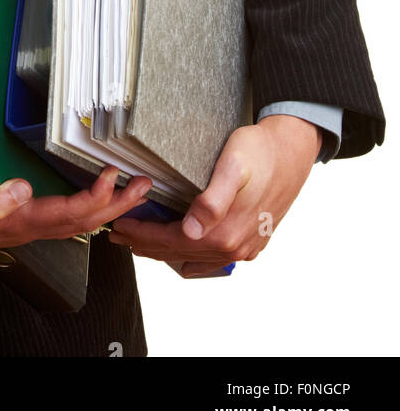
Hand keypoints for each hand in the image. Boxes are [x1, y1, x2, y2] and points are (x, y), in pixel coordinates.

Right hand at [0, 164, 152, 253]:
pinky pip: (61, 215)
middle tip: (145, 186)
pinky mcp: (14, 215)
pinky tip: (92, 197)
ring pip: (75, 219)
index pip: (68, 213)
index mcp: (16, 221)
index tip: (116, 177)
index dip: (96, 197)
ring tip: (132, 191)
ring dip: (107, 206)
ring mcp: (21, 222)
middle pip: (82, 221)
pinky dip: (84, 204)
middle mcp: (25, 225)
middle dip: (117, 205)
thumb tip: (21, 188)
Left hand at [106, 115, 322, 277]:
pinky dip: (191, 258)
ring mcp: (245, 248)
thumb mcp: (233, 167)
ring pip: (193, 258)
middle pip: (177, 252)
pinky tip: (182, 253)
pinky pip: (214, 260)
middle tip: (118, 235)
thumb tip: (191, 230)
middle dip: (145, 244)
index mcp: (224, 232)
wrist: (293, 149)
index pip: (169, 240)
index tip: (118, 225)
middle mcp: (234, 246)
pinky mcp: (252, 242)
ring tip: (141, 243)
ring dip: (164, 252)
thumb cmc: (260, 151)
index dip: (141, 234)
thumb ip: (212, 200)